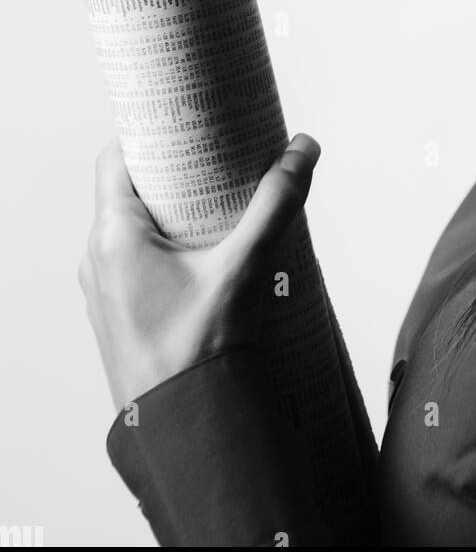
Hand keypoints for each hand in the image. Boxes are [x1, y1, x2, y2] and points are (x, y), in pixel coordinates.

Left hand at [78, 132, 320, 412]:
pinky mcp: (120, 313)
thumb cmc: (200, 356)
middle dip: (172, 169)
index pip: (116, 156)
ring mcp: (104, 289)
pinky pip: (135, 260)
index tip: (184, 119)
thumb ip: (275, 206)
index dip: (148, 131)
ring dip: (170, 209)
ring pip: (132, 228)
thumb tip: (302, 150)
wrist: (186, 433)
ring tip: (216, 197)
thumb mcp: (243, 269)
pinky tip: (205, 249)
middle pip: (128, 190)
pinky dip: (165, 243)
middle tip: (214, 152)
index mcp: (114, 237)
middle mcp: (98, 259)